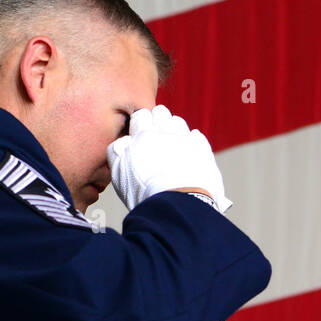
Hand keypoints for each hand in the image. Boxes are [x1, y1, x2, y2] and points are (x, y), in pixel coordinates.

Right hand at [107, 105, 231, 211]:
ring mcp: (187, 140)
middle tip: (154, 137)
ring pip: (178, 123)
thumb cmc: (146, 193)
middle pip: (161, 113)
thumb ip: (117, 151)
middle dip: (157, 121)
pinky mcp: (203, 151)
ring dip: (174, 129)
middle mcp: (166, 132)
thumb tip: (123, 142)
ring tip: (170, 145)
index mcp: (144, 135)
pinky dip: (192, 141)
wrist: (177, 206)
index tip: (139, 133)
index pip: (141, 116)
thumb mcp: (119, 173)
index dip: (140, 123)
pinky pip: (197, 137)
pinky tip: (188, 152)